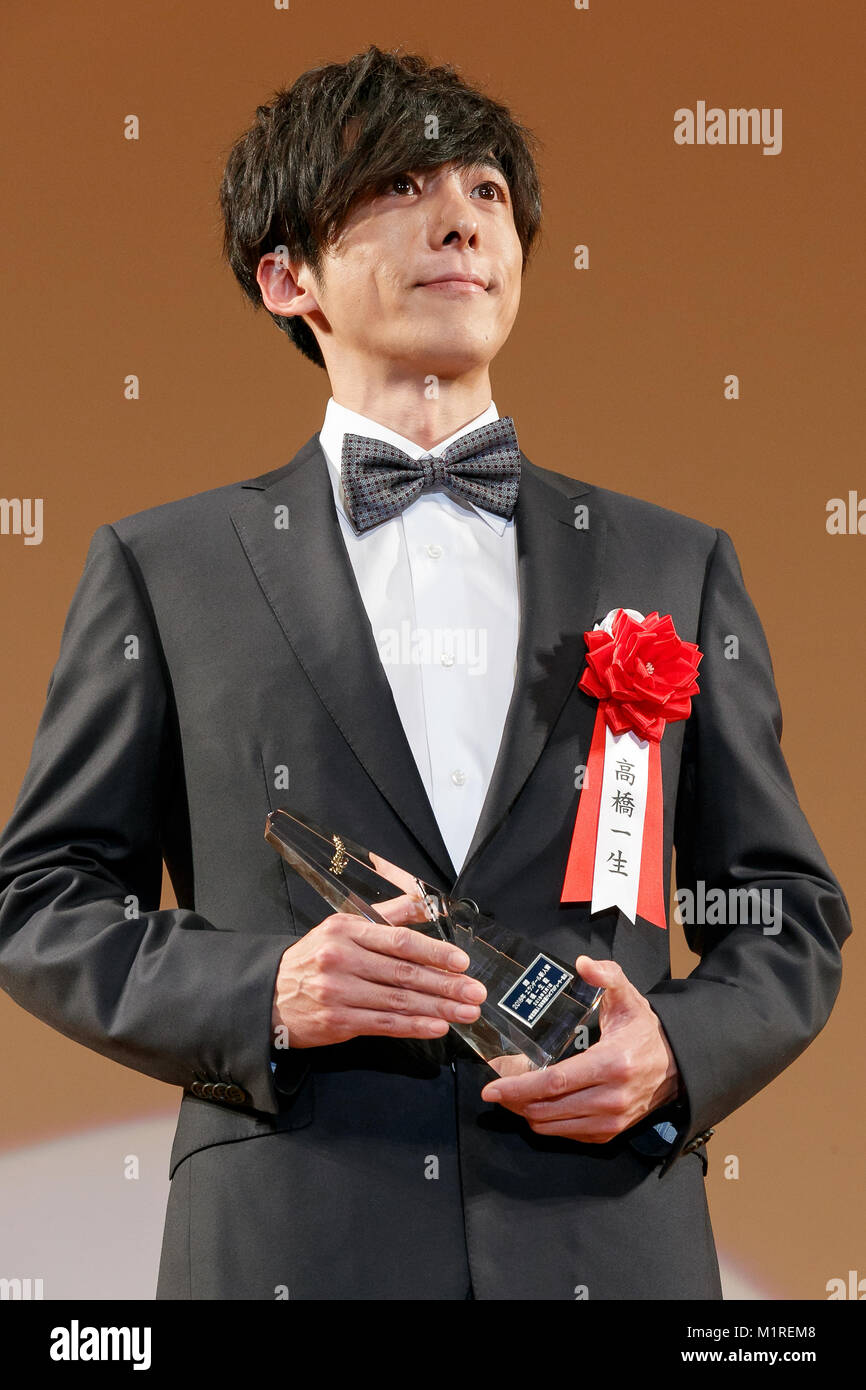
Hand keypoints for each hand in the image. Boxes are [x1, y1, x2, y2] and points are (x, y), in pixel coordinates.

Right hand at [271, 869, 486, 1048]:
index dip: (434, 952)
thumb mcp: (344, 927)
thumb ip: (388, 915)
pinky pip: (384, 1024)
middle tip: (475, 992)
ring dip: (437, 1008)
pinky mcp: (337, 1021)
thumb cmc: (314, 959)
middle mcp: (341, 959)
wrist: (270, 995)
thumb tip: (427, 902)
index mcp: (346, 930)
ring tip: (465, 1012)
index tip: (461, 962)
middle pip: (403, 973)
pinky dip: (414, 1026)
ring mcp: (338, 993)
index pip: (399, 941)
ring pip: (398, 1000)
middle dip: (445, 984)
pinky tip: (437, 1027)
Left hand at [479, 955, 680, 1141]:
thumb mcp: (628, 997)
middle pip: (548, 1109)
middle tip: (495, 1088)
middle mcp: (611, 1098)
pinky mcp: (610, 1133)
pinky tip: (538, 1104)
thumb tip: (583, 963)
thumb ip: (607, 976)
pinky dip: (547, 1123)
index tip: (491, 1089)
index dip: (518, 1087)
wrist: (677, 1064)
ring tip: (512, 1096)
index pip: (555, 1082)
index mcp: (612, 1064)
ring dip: (527, 1113)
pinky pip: (568, 1134)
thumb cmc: (644, 1030)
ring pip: (553, 1126)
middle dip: (514, 1101)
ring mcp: (611, 1120)